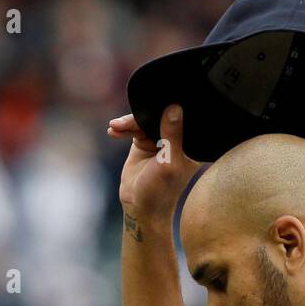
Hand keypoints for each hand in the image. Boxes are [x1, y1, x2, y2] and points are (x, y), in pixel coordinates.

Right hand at [107, 103, 200, 225]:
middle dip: (143, 114)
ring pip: (145, 120)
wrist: (139, 206)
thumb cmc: (160, 190)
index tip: (159, 99)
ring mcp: (159, 140)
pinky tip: (113, 131)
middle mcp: (177, 140)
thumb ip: (172, 135)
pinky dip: (123, 128)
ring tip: (115, 127)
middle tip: (125, 122)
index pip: (184, 118)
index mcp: (191, 145)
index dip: (171, 107)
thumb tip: (175, 107)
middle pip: (162, 115)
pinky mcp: (143, 143)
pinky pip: (133, 128)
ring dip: (129, 122)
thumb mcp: (168, 163)